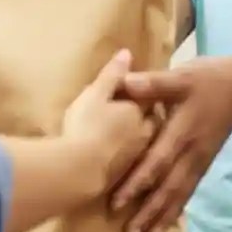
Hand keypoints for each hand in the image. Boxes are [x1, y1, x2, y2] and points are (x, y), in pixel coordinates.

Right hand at [61, 50, 154, 191]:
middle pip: (151, 122)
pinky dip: (124, 158)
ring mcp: (137, 159)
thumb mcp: (95, 94)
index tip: (135, 89)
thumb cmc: (87, 126)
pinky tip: (112, 159)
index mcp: (140, 111)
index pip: (151, 96)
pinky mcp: (126, 178)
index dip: (144, 91)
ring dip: (134, 140)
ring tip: (119, 138)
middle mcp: (145, 135)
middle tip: (128, 114)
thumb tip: (127, 52)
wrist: (80, 173)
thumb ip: (112, 75)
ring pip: (142, 144)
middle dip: (143, 118)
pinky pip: (130, 163)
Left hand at [111, 56, 231, 231]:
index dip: (137, 183)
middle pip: (168, 188)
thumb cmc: (210, 78)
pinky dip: (177, 209)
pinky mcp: (204, 163)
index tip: (117, 202)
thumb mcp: (183, 75)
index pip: (157, 162)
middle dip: (148, 212)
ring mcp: (200, 160)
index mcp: (183, 131)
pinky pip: (189, 191)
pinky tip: (166, 225)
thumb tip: (125, 82)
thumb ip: (155, 83)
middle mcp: (192, 152)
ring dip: (162, 217)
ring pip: (180, 194)